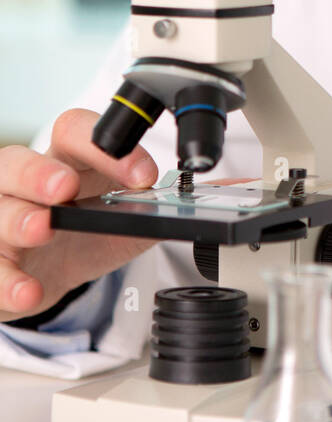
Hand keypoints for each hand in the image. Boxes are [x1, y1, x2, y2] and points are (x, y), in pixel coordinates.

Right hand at [0, 108, 159, 320]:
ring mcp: (1, 220)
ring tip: (41, 229)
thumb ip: (160, 208)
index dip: (105, 146)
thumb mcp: (122, 221)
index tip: (142, 175)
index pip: (74, 131)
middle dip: (40, 172)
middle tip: (65, 187)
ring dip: (17, 218)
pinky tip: (29, 289)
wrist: (45, 279)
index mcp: (65, 162)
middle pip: (15, 161)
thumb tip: (219, 193)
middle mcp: (23, 185)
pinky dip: (7, 279)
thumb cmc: (80, 237)